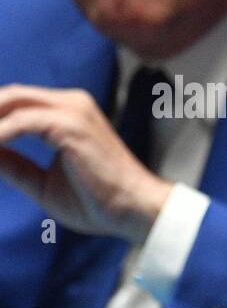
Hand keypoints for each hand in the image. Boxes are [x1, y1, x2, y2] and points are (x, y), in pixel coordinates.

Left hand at [0, 84, 172, 244]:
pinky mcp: (71, 125)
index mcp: (68, 113)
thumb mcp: (42, 182)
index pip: (16, 102)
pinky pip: (20, 122)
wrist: (133, 211)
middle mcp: (72, 104)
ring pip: (11, 101)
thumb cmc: (98, 202)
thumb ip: (13, 164)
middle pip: (10, 95)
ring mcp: (73, 111)